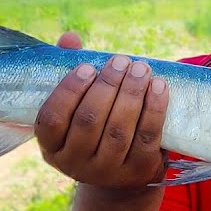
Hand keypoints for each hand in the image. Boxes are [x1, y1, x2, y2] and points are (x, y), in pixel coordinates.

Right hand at [35, 32, 170, 191]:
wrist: (123, 173)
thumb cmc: (95, 127)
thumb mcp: (77, 105)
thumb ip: (70, 71)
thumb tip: (69, 38)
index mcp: (52, 146)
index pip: (51, 119)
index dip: (69, 91)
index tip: (88, 67)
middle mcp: (75, 164)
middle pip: (89, 121)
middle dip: (108, 86)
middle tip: (121, 61)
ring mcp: (107, 171)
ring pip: (118, 129)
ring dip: (132, 93)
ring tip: (141, 69)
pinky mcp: (138, 171)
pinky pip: (147, 137)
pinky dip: (154, 109)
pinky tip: (159, 86)